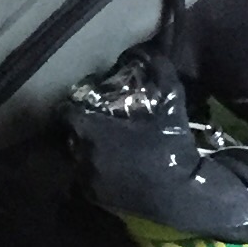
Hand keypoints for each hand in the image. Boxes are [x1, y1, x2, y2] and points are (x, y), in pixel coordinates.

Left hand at [64, 50, 247, 240]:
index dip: (73, 105)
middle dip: (80, 127)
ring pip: (75, 157)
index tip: (85, 102)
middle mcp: (82, 154)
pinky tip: (108, 166)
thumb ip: (160, 72)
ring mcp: (87, 178)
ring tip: (103, 145)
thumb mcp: (171, 104)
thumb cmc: (172, 145)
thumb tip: (151, 49)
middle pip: (69, 134)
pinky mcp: (95, 197)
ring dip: (84, 150)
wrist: (181, 192)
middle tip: (97, 122)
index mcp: (92, 130)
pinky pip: (83, 179)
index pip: (65, 112)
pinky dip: (91, 171)